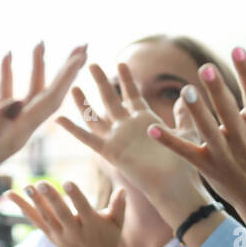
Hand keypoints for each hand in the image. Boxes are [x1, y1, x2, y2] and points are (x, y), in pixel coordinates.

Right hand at [0, 43, 87, 212]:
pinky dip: (10, 75)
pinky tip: (8, 55)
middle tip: (82, 45)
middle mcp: (20, 129)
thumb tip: (18, 101)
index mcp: (19, 132)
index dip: (66, 77)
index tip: (81, 54)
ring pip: (31, 94)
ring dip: (39, 69)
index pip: (51, 100)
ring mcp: (7, 127)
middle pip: (50, 96)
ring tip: (41, 43)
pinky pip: (7, 96)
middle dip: (65, 71)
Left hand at [7, 180, 128, 246]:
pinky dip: (24, 209)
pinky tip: (12, 196)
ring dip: (34, 203)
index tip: (67, 182)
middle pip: (61, 214)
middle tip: (40, 183)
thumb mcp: (118, 223)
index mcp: (92, 225)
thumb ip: (119, 206)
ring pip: (46, 218)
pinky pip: (36, 222)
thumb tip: (123, 189)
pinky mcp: (52, 238)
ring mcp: (62, 236)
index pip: (83, 208)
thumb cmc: (110, 238)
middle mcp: (75, 232)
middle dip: (51, 199)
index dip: (75, 196)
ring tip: (26, 187)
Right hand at [56, 61, 209, 224]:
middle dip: (102, 81)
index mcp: (145, 121)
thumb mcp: (187, 131)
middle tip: (92, 64)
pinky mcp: (111, 152)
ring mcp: (118, 139)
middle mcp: (128, 128)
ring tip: (74, 86)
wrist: (176, 183)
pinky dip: (73, 129)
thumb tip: (186, 95)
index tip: (121, 63)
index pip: (132, 95)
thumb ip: (184, 114)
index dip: (126, 80)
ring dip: (84, 102)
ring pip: (96, 116)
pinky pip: (87, 138)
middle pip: (111, 100)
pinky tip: (59, 119)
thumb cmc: (185, 161)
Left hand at [148, 47, 245, 224]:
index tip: (237, 50)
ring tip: (184, 91)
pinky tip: (151, 128)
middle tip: (205, 68)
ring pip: (206, 129)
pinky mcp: (207, 166)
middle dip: (217, 90)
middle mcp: (243, 138)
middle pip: (228, 109)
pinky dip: (168, 141)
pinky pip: (185, 151)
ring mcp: (224, 153)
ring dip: (195, 111)